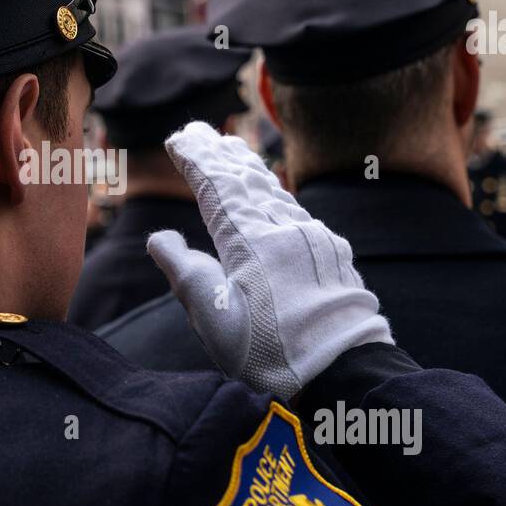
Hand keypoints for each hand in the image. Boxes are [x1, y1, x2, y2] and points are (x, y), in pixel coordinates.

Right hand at [146, 121, 391, 400]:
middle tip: (202, 130)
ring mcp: (314, 239)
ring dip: (251, 170)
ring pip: (276, 192)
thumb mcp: (212, 319)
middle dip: (221, 154)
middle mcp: (284, 229)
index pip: (217, 187)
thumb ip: (183, 272)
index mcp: (249, 241)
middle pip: (248, 180)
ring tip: (234, 152)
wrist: (345, 375)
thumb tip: (161, 238)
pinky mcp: (333, 254)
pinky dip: (276, 194)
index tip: (180, 137)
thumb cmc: (269, 353)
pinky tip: (275, 196)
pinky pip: (297, 211)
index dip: (197, 160)